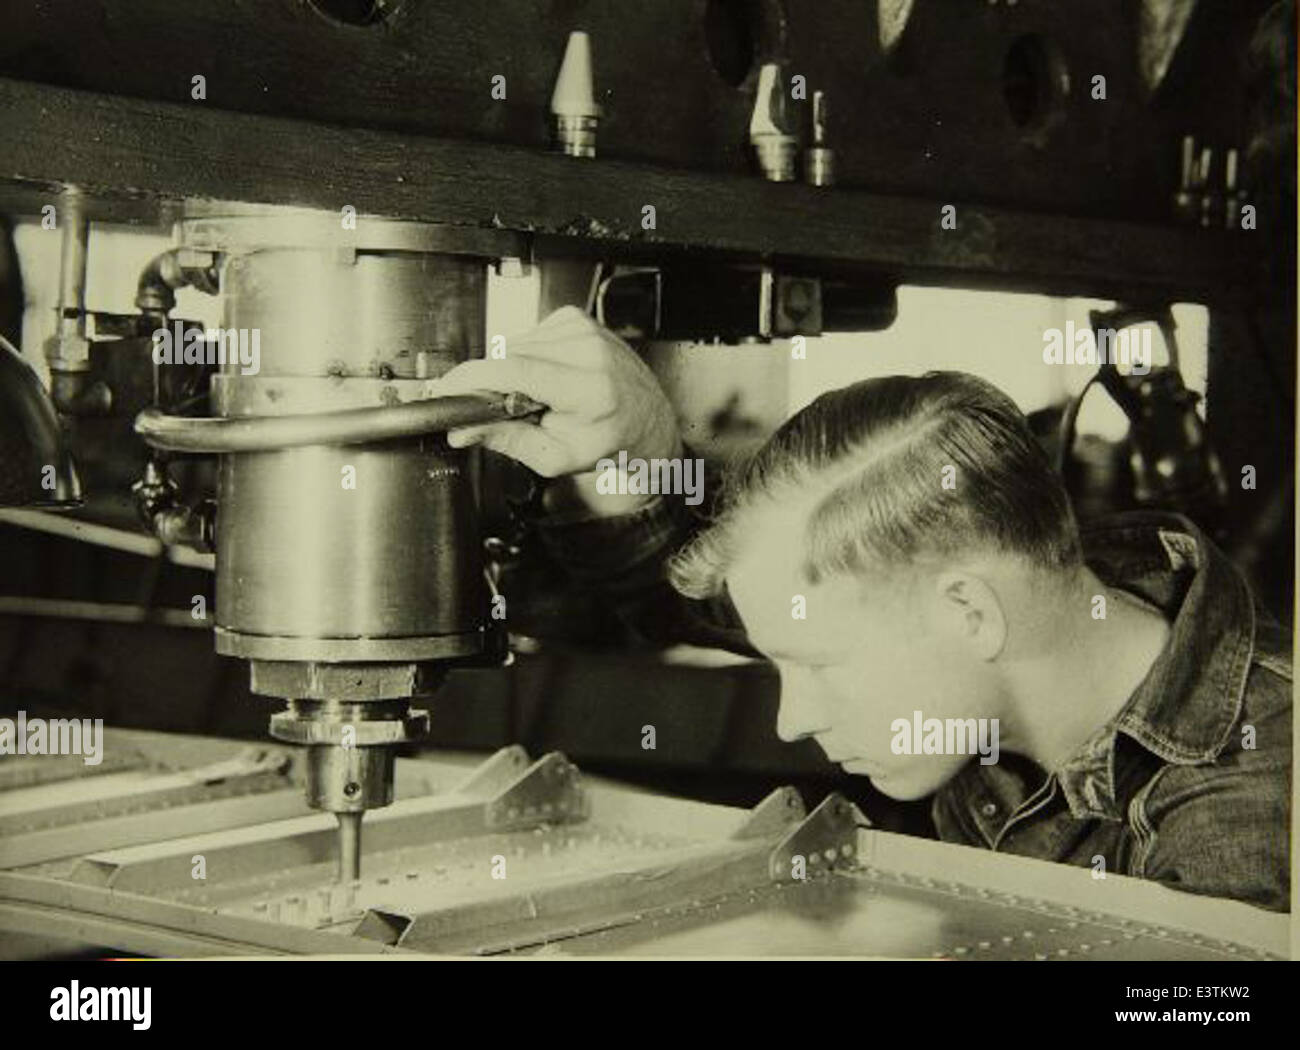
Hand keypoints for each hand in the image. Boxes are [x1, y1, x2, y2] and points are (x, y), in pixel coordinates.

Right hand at [439, 307, 681, 512]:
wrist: (645, 422)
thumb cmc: (608, 442)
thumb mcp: (556, 456)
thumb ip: (506, 440)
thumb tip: (462, 428)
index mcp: (589, 390)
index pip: (516, 371)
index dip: (473, 376)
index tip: (448, 386)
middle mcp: (590, 352)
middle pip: (510, 355)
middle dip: (493, 381)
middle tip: (505, 408)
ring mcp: (586, 331)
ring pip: (517, 343)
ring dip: (514, 369)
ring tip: (539, 395)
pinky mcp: (579, 319)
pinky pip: (531, 333)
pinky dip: (529, 354)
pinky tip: (549, 373)